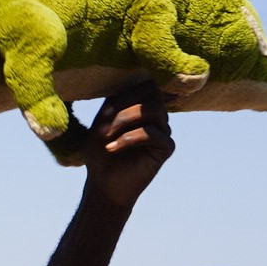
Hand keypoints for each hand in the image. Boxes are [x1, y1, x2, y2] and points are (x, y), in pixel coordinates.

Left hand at [82, 84, 173, 209]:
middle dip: (124, 105)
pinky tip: (112, 148)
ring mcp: (163, 130)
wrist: (103, 185)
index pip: (145, 83)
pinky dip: (128, 138)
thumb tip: (130, 80)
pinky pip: (152, 133)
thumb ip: (115, 101)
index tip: (103, 111)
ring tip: (105, 136)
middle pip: (153, 92)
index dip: (124, 92)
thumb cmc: (100, 151)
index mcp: (143, 104)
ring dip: (124, 120)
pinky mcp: (166, 148)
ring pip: (153, 110)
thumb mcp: (102, 121)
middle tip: (103, 125)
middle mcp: (157, 114)